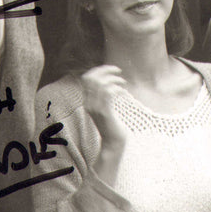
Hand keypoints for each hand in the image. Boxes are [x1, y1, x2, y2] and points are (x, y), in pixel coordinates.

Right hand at [79, 65, 127, 180]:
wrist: (113, 143)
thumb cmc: (112, 126)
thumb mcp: (105, 109)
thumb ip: (104, 97)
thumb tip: (110, 84)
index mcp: (88, 101)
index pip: (87, 78)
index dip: (98, 70)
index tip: (110, 69)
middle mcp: (89, 103)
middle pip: (91, 78)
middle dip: (105, 71)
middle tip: (118, 71)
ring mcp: (95, 108)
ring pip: (100, 84)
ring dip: (114, 79)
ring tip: (122, 82)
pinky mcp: (104, 112)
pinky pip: (108, 94)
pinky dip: (117, 89)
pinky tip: (123, 92)